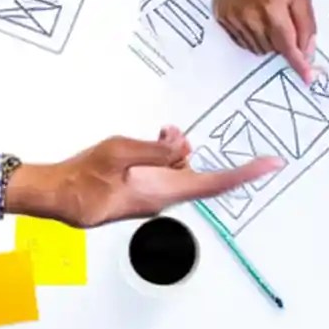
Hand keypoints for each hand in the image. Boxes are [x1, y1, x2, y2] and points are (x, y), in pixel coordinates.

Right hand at [4, 126, 282, 228]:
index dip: (246, 173)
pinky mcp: (144, 191)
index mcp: (165, 192)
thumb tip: (182, 146)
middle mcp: (165, 197)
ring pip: (176, 164)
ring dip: (167, 148)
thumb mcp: (119, 152)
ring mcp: (155, 196)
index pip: (216, 182)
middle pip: (194, 167)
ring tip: (143, 139)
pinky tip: (141, 145)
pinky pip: (162, 167)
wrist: (57, 196)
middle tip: (161, 131)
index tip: (272, 164)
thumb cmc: (83, 179)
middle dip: (181, 146)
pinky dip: (157, 152)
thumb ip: (155, 149)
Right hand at [199, 0, 316, 82]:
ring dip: (268, 40)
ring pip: (257, 48)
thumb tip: (307, 51)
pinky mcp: (222, 17)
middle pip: (273, 49)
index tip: (307, 79)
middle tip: (284, 19)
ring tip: (268, 13)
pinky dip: (252, 35)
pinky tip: (254, 14)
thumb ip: (305, 23)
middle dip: (283, 42)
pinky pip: (241, 40)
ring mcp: (233, 19)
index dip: (299, 64)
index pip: (288, 47)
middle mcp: (250, 18)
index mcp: (272, 9)